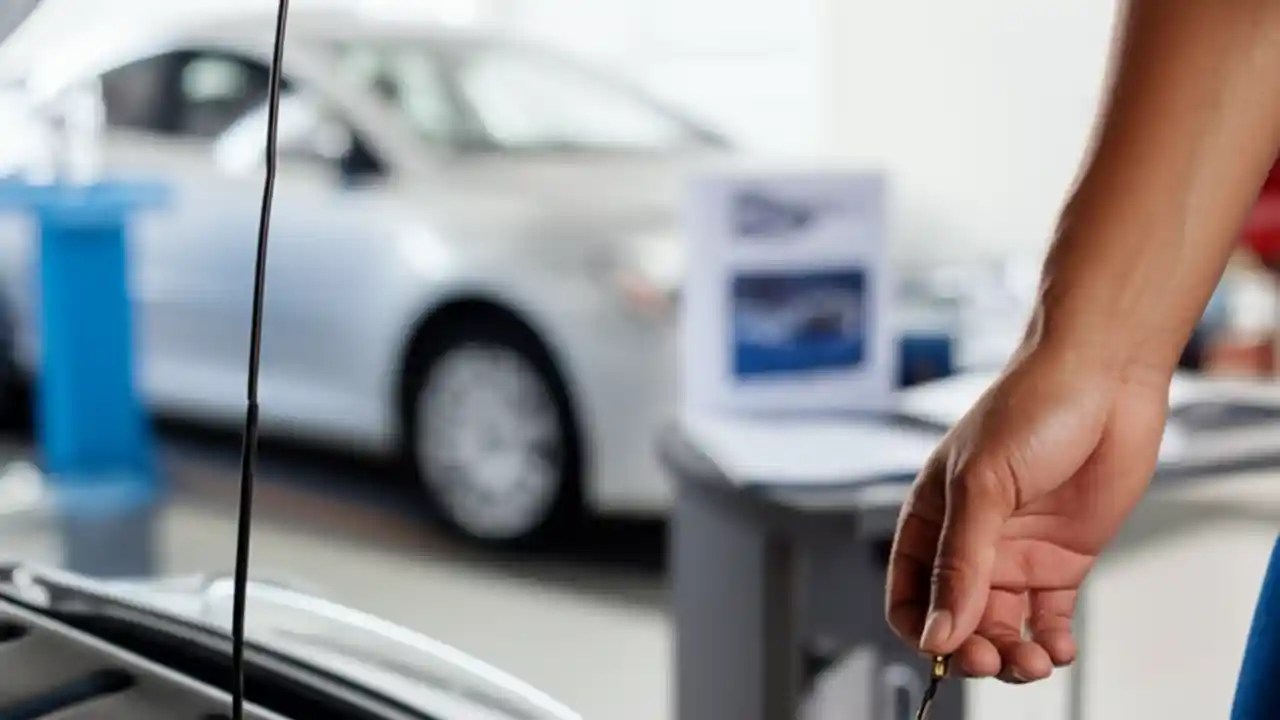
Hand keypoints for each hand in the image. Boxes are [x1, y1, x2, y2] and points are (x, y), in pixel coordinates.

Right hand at [886, 346, 1169, 681]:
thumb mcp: (982, 486)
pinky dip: (1051, 643)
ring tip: (1033, 661)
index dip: (922, 629)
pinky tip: (1057, 648)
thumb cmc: (1032, 404)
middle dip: (970, 650)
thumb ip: (961, 563)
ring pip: (1002, 628)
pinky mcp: (1062, 559)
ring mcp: (1016, 552)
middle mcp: (970, 542)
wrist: (1106, 378)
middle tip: (992, 658)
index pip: (910, 595)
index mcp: (931, 519)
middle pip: (957, 621)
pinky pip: (1047, 619)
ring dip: (1012, 655)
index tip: (946, 648)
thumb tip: (939, 631)